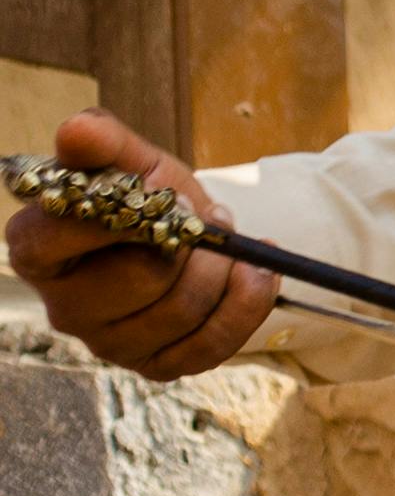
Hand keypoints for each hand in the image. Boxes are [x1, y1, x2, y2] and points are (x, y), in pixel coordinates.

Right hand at [3, 113, 272, 377]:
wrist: (189, 237)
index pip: (54, 238)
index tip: (166, 197)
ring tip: (228, 246)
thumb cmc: (148, 198)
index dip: (120, 218)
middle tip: (205, 222)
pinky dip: (248, 306)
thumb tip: (76, 129)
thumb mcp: (132, 162)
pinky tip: (255, 275)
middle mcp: (62, 305)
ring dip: (226, 270)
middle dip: (193, 243)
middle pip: (140, 279)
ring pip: (182, 311)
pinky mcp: (150, 366)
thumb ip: (105, 143)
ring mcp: (105, 343)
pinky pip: (208, 349)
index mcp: (37, 247)